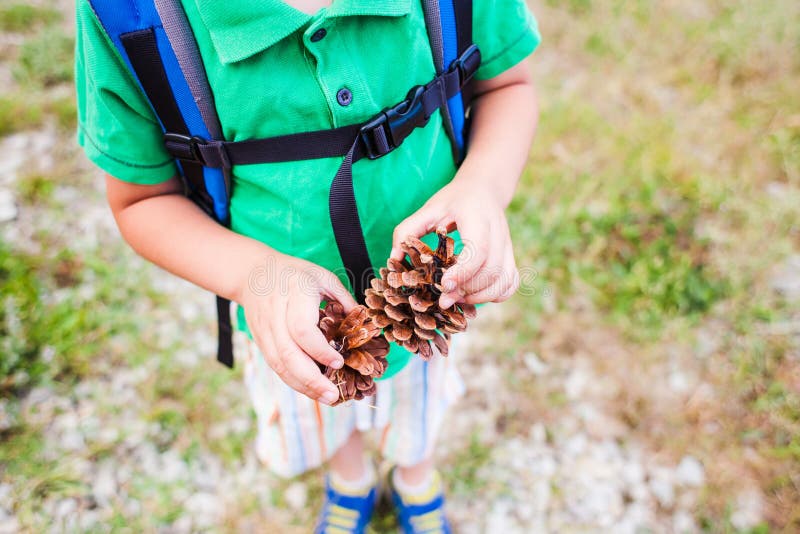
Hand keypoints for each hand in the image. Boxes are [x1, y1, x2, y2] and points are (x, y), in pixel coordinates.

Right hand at [240, 253, 357, 405]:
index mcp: (294, 294)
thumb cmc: (295, 274)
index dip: (320, 350)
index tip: (339, 362)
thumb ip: (344, 300)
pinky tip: (311, 389)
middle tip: (334, 396)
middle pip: (288, 354)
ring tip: (326, 398)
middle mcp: (275, 314)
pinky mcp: (260, 341)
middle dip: (311, 379)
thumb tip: (365, 326)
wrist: (252, 273)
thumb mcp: (323, 277)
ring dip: (302, 386)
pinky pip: (275, 366)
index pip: (302, 330)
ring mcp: (264, 330)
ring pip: (279, 364)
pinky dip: (293, 381)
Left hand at [390, 169, 519, 307]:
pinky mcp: (511, 255)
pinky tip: (474, 294)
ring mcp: (507, 244)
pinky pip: (511, 282)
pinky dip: (496, 295)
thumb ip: (407, 230)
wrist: (483, 190)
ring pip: (504, 279)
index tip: (443, 285)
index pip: (478, 248)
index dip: (463, 272)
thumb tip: (393, 258)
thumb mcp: (428, 209)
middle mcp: (498, 230)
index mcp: (477, 216)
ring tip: (457, 297)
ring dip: (481, 296)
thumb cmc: (452, 201)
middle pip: (491, 269)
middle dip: (467, 289)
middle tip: (444, 299)